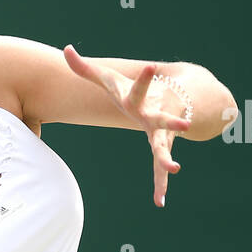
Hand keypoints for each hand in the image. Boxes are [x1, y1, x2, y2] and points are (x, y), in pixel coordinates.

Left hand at [64, 45, 187, 207]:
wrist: (170, 98)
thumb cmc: (132, 89)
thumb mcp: (108, 79)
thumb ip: (85, 68)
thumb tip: (66, 49)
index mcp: (139, 100)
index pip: (139, 88)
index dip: (145, 78)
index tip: (152, 66)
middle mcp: (153, 116)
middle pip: (162, 119)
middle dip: (172, 121)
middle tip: (185, 124)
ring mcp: (159, 132)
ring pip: (164, 146)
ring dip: (167, 157)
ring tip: (175, 169)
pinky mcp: (161, 145)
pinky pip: (158, 169)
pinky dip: (160, 184)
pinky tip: (159, 202)